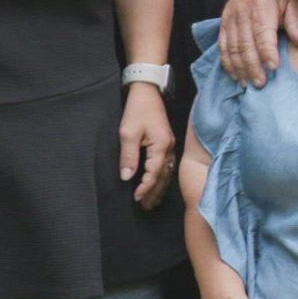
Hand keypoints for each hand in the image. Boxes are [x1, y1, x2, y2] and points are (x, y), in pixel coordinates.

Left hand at [119, 83, 174, 208]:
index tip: (137, 198)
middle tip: (146, 207)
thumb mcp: (128, 133)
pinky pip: (168, 165)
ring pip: (168, 172)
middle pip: (163, 176)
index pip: (154, 173)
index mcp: (161, 146)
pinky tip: (160, 183)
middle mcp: (169, 147)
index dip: (145, 188)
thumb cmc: (137, 109)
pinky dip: (163, 177)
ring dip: (160, 187)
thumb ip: (128, 156)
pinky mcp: (167, 142)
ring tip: (154, 201)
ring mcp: (170, 145)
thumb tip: (127, 177)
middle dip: (155, 192)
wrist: (147, 91)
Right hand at [216, 0, 297, 87]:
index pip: (262, 34)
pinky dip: (227, 62)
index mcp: (261, 6)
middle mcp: (242, 12)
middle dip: (252, 67)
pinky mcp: (225, 21)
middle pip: (244, 45)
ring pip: (232, 48)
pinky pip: (223, 45)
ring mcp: (231, 17)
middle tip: (261, 84)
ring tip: (248, 84)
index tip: (274, 68)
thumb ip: (297, 22)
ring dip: (239, 68)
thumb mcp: (295, 1)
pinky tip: (235, 74)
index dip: (267, 52)